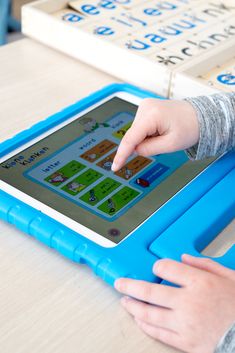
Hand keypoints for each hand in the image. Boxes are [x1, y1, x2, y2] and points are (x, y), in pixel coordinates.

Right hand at [112, 99, 198, 171]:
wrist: (200, 116)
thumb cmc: (190, 127)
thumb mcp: (171, 144)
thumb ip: (149, 149)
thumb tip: (135, 150)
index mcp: (151, 115)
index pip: (131, 138)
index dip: (121, 154)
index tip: (115, 167)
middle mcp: (145, 107)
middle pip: (134, 136)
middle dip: (143, 144)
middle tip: (163, 142)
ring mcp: (145, 106)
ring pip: (137, 133)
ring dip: (147, 139)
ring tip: (164, 134)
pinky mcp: (146, 109)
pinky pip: (141, 128)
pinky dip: (148, 134)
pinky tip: (161, 131)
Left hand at [114, 255, 234, 352]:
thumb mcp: (230, 277)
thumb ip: (205, 265)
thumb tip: (184, 258)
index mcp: (200, 283)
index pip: (167, 268)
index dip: (157, 266)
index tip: (155, 268)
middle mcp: (189, 302)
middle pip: (150, 291)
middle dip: (130, 285)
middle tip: (120, 283)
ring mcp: (185, 324)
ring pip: (150, 314)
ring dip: (133, 306)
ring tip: (125, 301)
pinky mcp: (185, 343)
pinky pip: (159, 334)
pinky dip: (146, 326)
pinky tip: (139, 320)